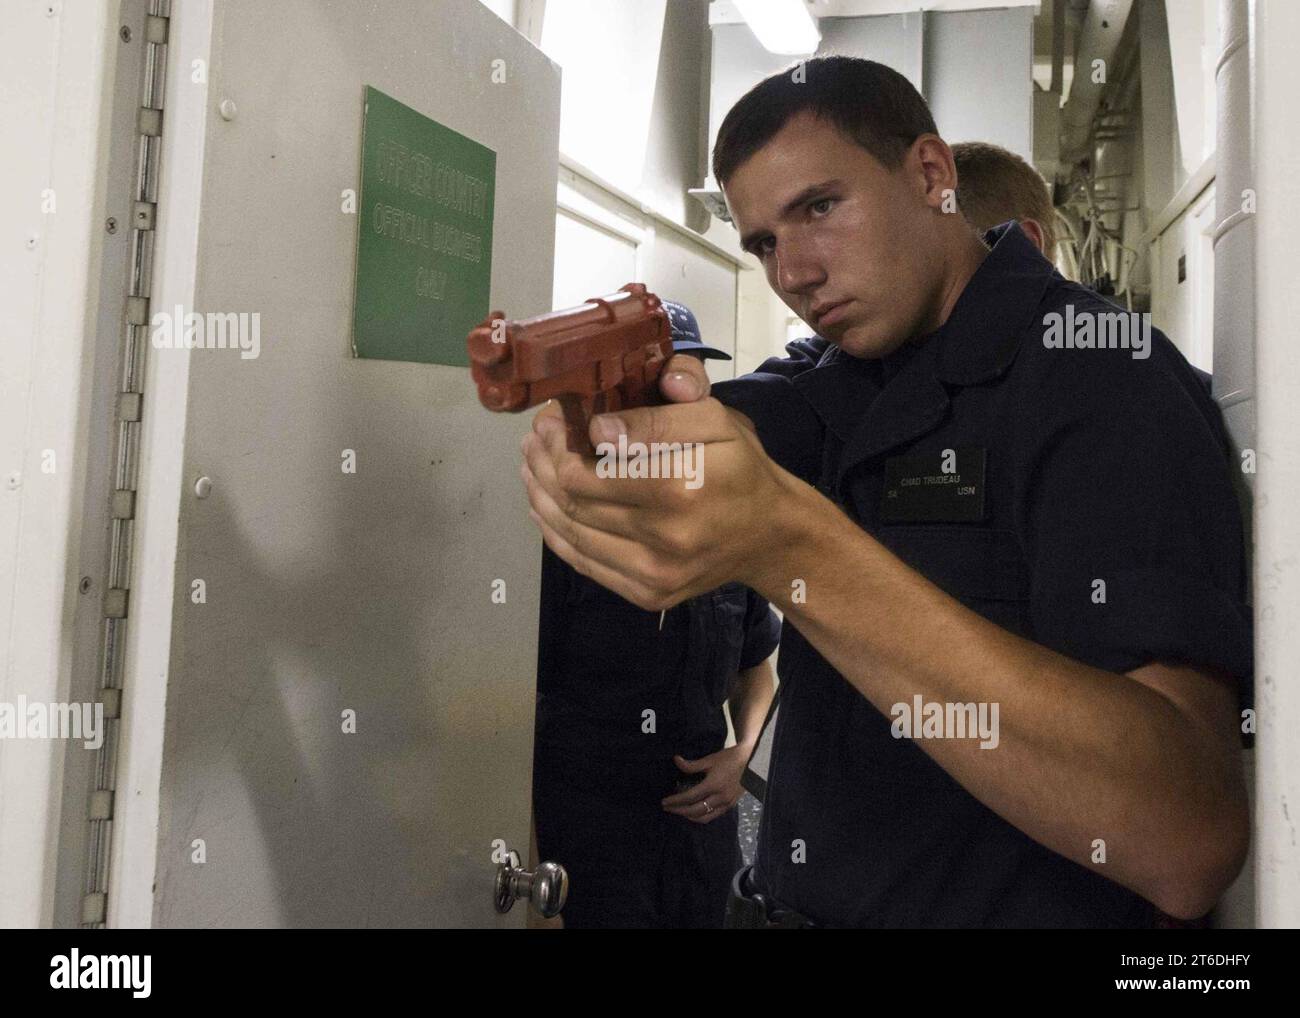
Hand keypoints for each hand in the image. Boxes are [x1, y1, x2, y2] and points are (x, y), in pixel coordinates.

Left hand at [520, 355, 796, 609]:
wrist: (769, 535)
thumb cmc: (740, 469)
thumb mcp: (716, 421)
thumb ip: (660, 417)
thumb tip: (600, 428)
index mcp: (680, 489)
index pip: (586, 475)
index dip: (557, 448)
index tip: (550, 422)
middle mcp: (664, 539)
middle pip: (573, 503)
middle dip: (545, 466)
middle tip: (534, 439)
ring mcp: (653, 575)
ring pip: (571, 533)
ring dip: (542, 496)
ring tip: (532, 466)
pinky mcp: (647, 595)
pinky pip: (585, 563)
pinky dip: (556, 533)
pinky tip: (546, 505)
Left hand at [660, 746, 750, 823]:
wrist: (751, 762)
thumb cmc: (729, 759)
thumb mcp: (710, 759)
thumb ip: (692, 765)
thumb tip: (676, 760)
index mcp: (713, 785)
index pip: (690, 797)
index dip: (675, 801)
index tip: (664, 802)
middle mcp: (720, 797)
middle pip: (695, 810)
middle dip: (679, 811)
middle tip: (668, 808)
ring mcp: (726, 804)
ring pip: (704, 818)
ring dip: (689, 816)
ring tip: (679, 811)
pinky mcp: (730, 806)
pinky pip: (713, 816)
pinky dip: (701, 816)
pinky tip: (694, 812)